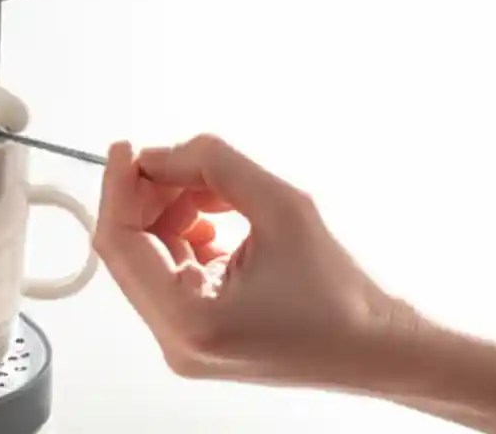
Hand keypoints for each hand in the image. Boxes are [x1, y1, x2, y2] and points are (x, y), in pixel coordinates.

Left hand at [94, 135, 412, 387]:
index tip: (127, 146)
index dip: (118, 187)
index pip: (120, 241)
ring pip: (148, 253)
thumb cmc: (343, 292)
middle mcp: (174, 340)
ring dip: (171, 210)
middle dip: (151, 195)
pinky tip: (219, 217)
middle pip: (129, 247)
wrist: (377, 348)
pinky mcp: (193, 333)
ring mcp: (180, 341)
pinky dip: (184, 233)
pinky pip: (167, 269)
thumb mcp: (283, 206)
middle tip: (187, 161)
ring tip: (220, 192)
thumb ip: (213, 164)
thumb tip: (156, 152)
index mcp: (189, 320)